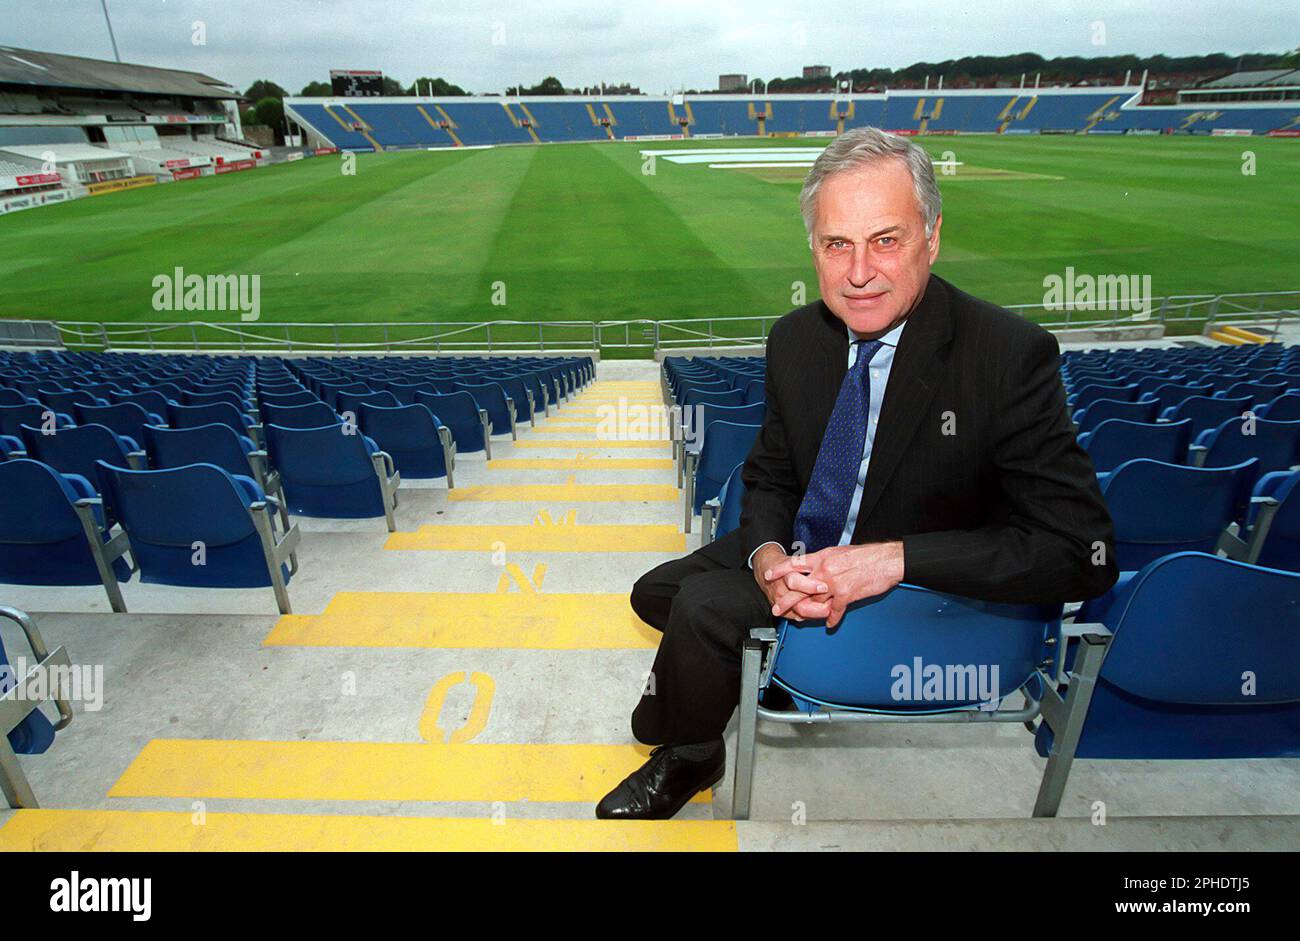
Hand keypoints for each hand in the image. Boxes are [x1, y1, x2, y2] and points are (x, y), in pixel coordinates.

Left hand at [765, 541, 905, 627]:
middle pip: (799, 586)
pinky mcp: (846, 595)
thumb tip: (817, 565)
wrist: (885, 560)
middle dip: (786, 599)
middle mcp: (825, 570)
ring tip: (801, 618)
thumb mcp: (840, 552)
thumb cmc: (866, 555)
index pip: (795, 563)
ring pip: (815, 601)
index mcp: (823, 557)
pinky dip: (833, 618)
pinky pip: (835, 610)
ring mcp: (834, 583)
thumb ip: (826, 561)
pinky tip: (830, 623)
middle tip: (776, 607)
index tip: (769, 575)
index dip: (780, 570)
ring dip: (809, 611)